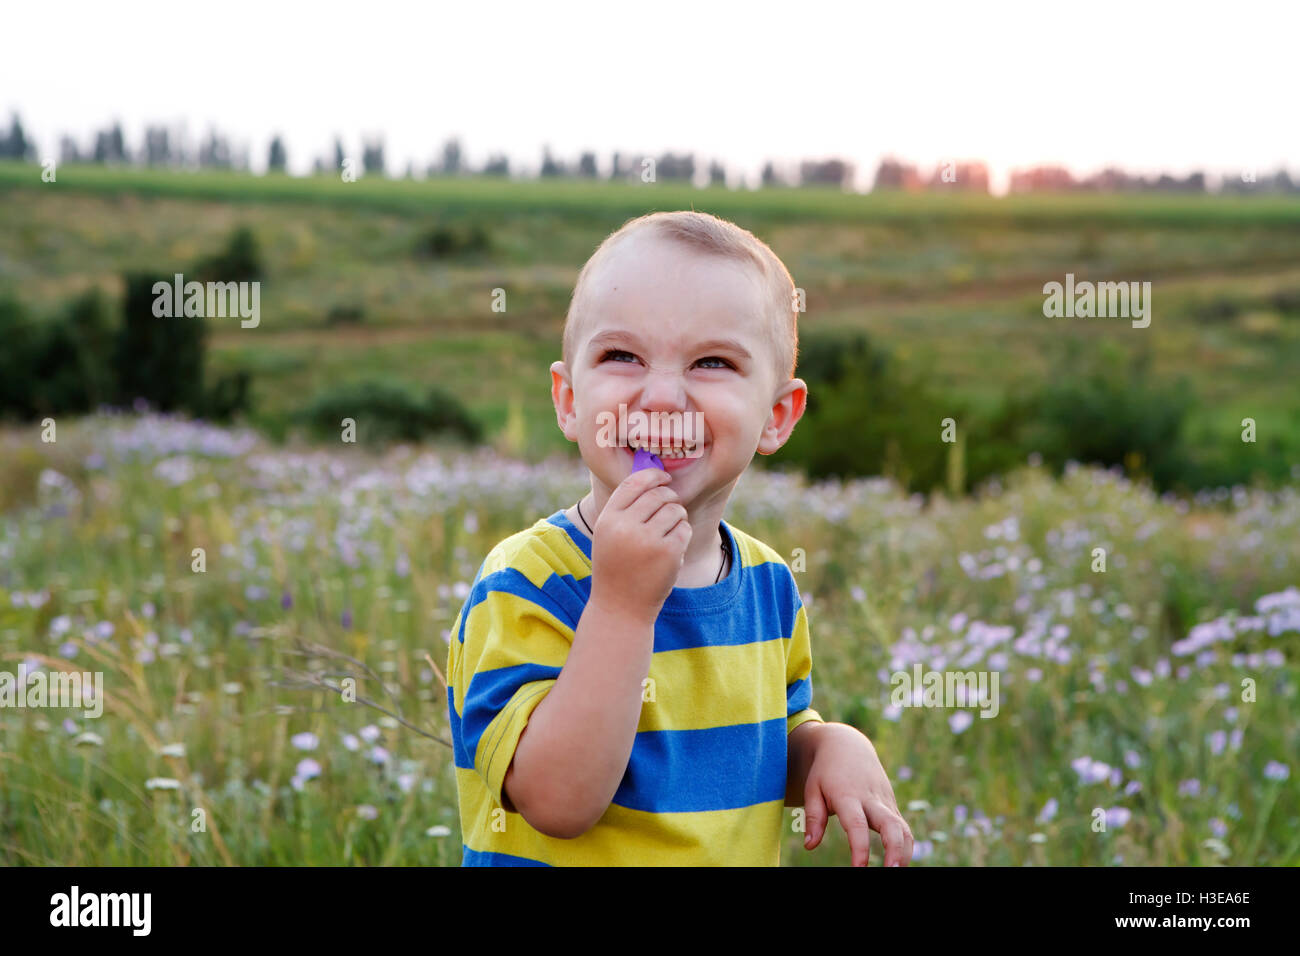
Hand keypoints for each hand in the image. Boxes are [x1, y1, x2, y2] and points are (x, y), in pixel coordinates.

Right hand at [587, 469, 690, 621]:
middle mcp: (625, 526)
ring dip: (678, 517)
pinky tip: (675, 547)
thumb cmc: (617, 568)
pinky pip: (685, 529)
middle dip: (670, 498)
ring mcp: (647, 540)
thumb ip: (625, 509)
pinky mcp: (668, 553)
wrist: (621, 608)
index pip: (633, 483)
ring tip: (671, 532)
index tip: (665, 478)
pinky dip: (684, 534)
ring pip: (675, 510)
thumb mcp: (609, 535)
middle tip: (673, 508)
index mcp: (608, 519)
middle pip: (658, 495)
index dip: (653, 476)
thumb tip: (654, 477)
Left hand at [802, 723, 912, 866]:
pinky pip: (903, 829)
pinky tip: (898, 864)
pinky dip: (905, 848)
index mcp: (848, 795)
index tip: (859, 869)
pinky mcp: (892, 806)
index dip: (860, 848)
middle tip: (892, 872)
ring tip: (897, 872)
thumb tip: (810, 845)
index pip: (857, 824)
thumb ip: (813, 817)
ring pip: (903, 828)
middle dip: (895, 851)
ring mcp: (885, 802)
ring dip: (905, 853)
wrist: (847, 746)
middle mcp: (871, 799)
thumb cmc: (825, 772)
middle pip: (891, 825)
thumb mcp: (813, 789)